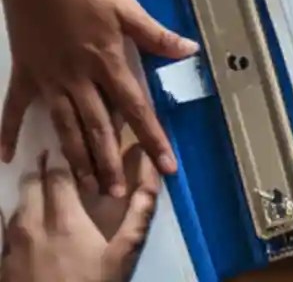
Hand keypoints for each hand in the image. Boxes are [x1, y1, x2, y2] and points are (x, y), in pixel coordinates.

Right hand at [1, 0, 195, 193]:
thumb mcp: (125, 6)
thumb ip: (155, 34)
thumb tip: (190, 50)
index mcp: (108, 62)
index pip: (136, 108)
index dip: (153, 138)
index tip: (166, 165)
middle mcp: (79, 78)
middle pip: (98, 128)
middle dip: (110, 162)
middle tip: (116, 194)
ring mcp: (49, 78)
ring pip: (64, 126)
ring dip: (75, 157)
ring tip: (84, 186)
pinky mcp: (24, 72)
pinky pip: (15, 108)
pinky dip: (10, 131)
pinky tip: (7, 156)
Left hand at [1, 147, 158, 281]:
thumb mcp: (123, 255)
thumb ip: (138, 215)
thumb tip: (154, 178)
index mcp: (64, 219)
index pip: (58, 174)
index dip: (66, 160)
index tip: (75, 154)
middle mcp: (31, 224)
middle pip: (31, 184)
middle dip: (44, 172)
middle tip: (57, 167)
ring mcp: (10, 244)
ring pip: (15, 205)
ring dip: (28, 195)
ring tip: (42, 194)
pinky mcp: (0, 261)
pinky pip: (1, 229)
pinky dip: (9, 217)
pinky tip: (17, 219)